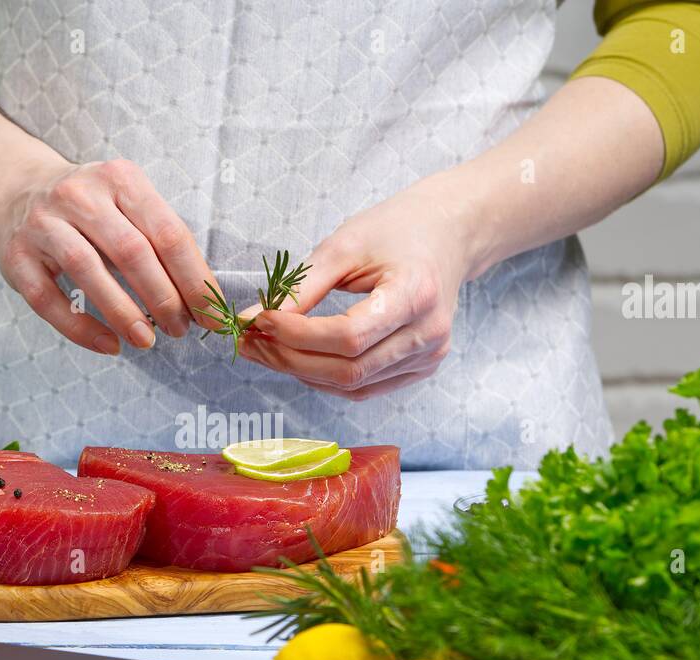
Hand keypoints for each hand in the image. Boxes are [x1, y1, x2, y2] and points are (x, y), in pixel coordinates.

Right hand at [0, 158, 217, 354]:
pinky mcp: (16, 256)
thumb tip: (202, 298)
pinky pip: (49, 300)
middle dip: (164, 298)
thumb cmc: (90, 209)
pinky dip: (81, 328)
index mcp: (119, 180)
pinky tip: (109, 345)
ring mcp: (43, 224)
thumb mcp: (127, 205)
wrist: (15, 191)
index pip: (167, 232)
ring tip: (147, 340)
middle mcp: (79, 195)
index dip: (194, 279)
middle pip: (131, 251)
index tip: (211, 314)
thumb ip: (161, 241)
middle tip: (180, 329)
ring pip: (87, 270)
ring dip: (124, 313)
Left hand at [239, 175, 479, 399]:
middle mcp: (428, 335)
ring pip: (352, 386)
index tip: (260, 319)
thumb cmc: (397, 231)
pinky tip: (298, 360)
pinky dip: (325, 379)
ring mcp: (428, 357)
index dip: (298, 335)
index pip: (349, 336)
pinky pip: (364, 388)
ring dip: (302, 372)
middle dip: (291, 359)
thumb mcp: (345, 246)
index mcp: (416, 295)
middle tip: (252, 341)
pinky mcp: (421, 368)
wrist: (448, 234)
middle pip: (348, 369)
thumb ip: (299, 287)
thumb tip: (251, 319)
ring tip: (266, 350)